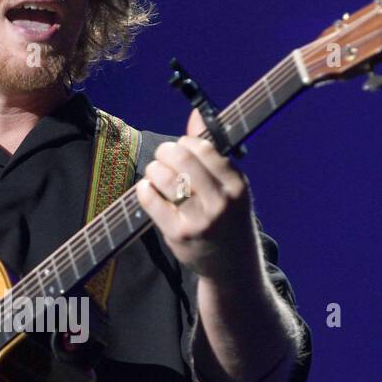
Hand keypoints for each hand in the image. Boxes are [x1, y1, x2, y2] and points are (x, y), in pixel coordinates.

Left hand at [134, 109, 259, 280]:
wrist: (233, 267)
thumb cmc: (229, 220)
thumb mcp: (230, 187)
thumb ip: (211, 152)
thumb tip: (195, 114)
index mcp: (237, 185)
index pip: (204, 148)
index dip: (187, 143)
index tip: (183, 149)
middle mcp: (221, 202)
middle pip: (181, 157)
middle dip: (166, 152)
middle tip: (163, 158)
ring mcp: (199, 219)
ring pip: (164, 177)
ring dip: (154, 170)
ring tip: (156, 175)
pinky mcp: (178, 234)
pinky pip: (151, 199)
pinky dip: (144, 188)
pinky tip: (149, 189)